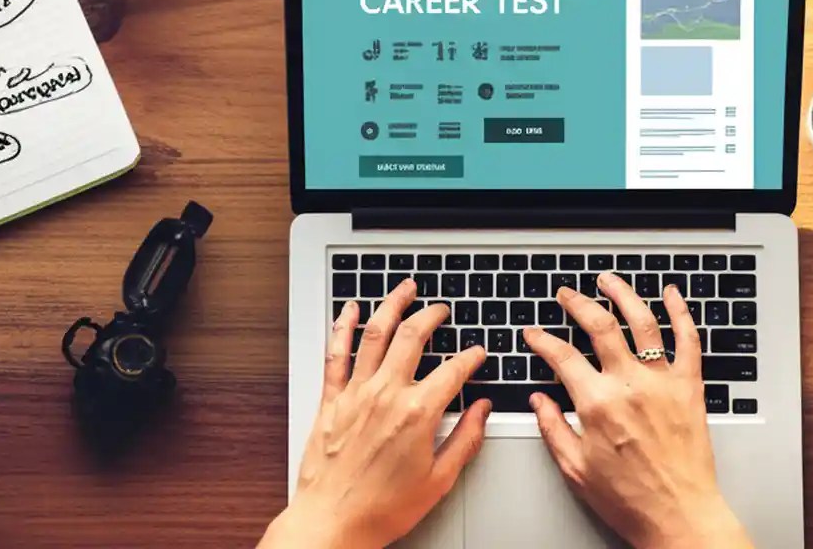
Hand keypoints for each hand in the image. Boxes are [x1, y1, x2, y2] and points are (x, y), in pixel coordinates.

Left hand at [261, 279, 490, 548]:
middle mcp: (386, 395)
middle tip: (442, 308)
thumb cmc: (381, 509)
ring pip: (375, 333)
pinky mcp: (330, 401)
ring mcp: (355, 394)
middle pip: (413, 337)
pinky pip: (336, 354)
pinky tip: (348, 309)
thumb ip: (466, 440)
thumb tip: (482, 412)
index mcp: (417, 413)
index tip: (477, 353)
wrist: (332, 524)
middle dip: (432, 315)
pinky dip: (342, 327)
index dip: (470, 357)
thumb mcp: (438, 480)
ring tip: (405, 289)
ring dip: (392, 304)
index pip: (453, 370)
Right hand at [523, 274, 752, 548]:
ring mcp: (663, 383)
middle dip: (576, 303)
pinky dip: (681, 312)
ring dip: (623, 293)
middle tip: (566, 294)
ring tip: (609, 280)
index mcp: (597, 405)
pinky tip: (671, 294)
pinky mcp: (690, 388)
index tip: (534, 334)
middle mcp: (630, 386)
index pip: (561, 356)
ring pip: (642, 322)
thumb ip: (554, 428)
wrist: (679, 517)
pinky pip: (689, 340)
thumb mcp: (575, 469)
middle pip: (599, 325)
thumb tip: (539, 402)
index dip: (542, 339)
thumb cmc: (631, 500)